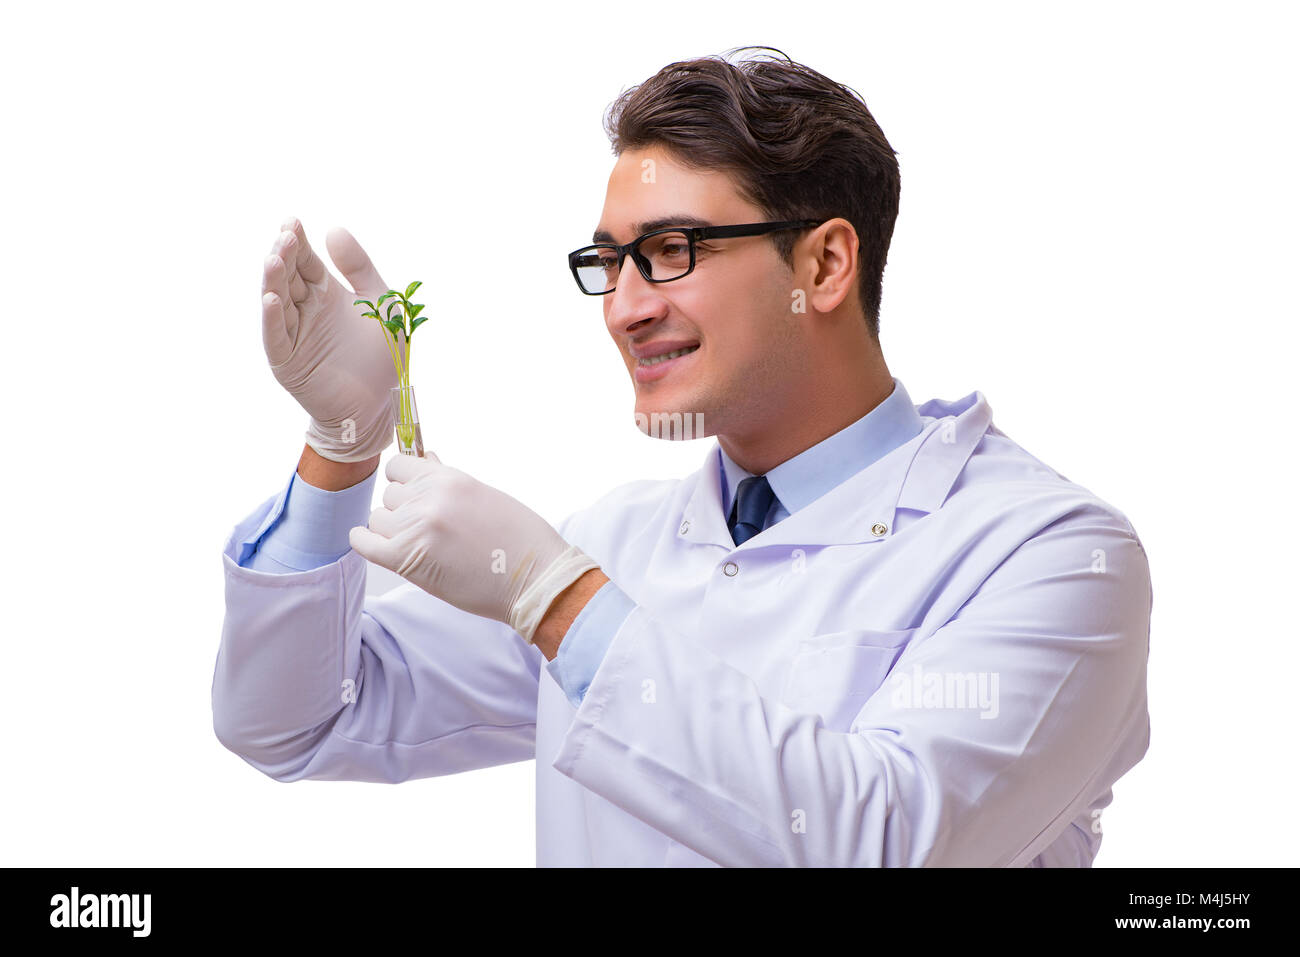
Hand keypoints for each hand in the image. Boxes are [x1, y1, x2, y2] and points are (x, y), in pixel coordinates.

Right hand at [261, 218, 399, 461]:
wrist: (380, 404)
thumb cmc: (382, 356)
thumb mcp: (381, 304)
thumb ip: (360, 268)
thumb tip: (334, 230)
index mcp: (326, 293)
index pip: (306, 261)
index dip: (298, 242)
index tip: (292, 221)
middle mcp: (306, 309)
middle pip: (290, 276)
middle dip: (285, 255)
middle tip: (285, 235)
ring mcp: (294, 333)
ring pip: (278, 302)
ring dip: (274, 281)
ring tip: (273, 259)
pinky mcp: (288, 360)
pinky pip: (277, 336)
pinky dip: (272, 318)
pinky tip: (271, 299)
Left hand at [348, 451, 599, 644]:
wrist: (535, 579)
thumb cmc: (520, 539)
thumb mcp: (485, 495)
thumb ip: (448, 479)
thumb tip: (426, 458)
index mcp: (449, 479)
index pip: (400, 466)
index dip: (405, 481)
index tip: (414, 494)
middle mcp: (429, 498)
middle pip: (390, 495)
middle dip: (403, 509)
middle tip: (426, 528)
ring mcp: (416, 528)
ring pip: (378, 519)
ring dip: (391, 529)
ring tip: (416, 543)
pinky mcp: (406, 560)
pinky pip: (365, 543)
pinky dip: (365, 542)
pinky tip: (373, 544)